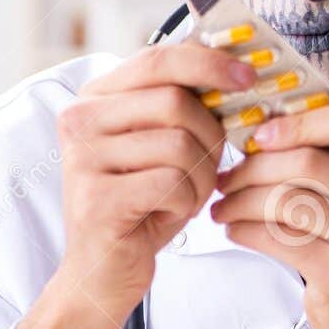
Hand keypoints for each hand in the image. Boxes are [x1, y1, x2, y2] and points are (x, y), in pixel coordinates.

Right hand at [52, 42, 253, 311]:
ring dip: (201, 176)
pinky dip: (187, 202)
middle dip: (211, 135)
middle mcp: (80, 120)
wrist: (104, 269)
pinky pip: (173, 184)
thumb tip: (238, 69)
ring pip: (179, 145)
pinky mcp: (96, 199)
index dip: (209, 63)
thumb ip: (184, 105)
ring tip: (184, 195)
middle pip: (175, 102)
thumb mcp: (163, 144)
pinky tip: (169, 213)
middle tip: (211, 164)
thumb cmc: (143, 202)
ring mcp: (82, 159)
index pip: (158, 58)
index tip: (248, 76)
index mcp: (95, 97)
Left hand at [210, 103, 328, 328]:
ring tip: (224, 206)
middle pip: (308, 161)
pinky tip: (236, 230)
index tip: (262, 136)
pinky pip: (277, 238)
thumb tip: (272, 133)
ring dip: (241, 200)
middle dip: (254, 167)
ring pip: (287, 199)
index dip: (299, 122)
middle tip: (228, 178)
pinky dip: (244, 229)